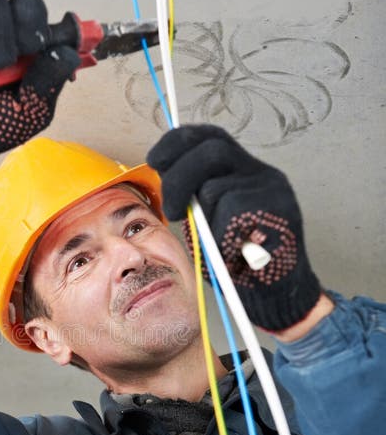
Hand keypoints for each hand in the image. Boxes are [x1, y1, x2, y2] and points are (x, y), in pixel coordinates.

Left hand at [146, 124, 320, 330]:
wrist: (277, 298)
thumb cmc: (239, 265)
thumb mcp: (209, 222)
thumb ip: (194, 196)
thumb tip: (165, 170)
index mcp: (244, 172)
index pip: (210, 136)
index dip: (178, 142)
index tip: (155, 159)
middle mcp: (262, 173)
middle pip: (212, 149)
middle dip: (178, 178)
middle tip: (171, 210)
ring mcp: (272, 189)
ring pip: (216, 186)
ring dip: (202, 217)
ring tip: (214, 243)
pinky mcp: (280, 208)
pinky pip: (231, 212)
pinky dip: (220, 235)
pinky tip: (232, 251)